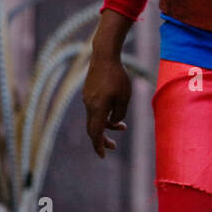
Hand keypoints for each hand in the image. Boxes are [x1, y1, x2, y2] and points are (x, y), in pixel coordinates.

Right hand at [83, 10, 134, 158]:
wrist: (104, 56)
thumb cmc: (117, 76)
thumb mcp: (124, 97)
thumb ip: (120, 113)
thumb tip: (115, 122)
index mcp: (97, 109)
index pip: (96, 133)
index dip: (99, 145)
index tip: (103, 155)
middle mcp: (89, 105)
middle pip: (93, 128)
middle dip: (103, 139)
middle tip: (113, 147)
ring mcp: (87, 99)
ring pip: (95, 118)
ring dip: (107, 125)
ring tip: (122, 127)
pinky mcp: (88, 92)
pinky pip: (95, 109)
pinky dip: (103, 115)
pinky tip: (114, 110)